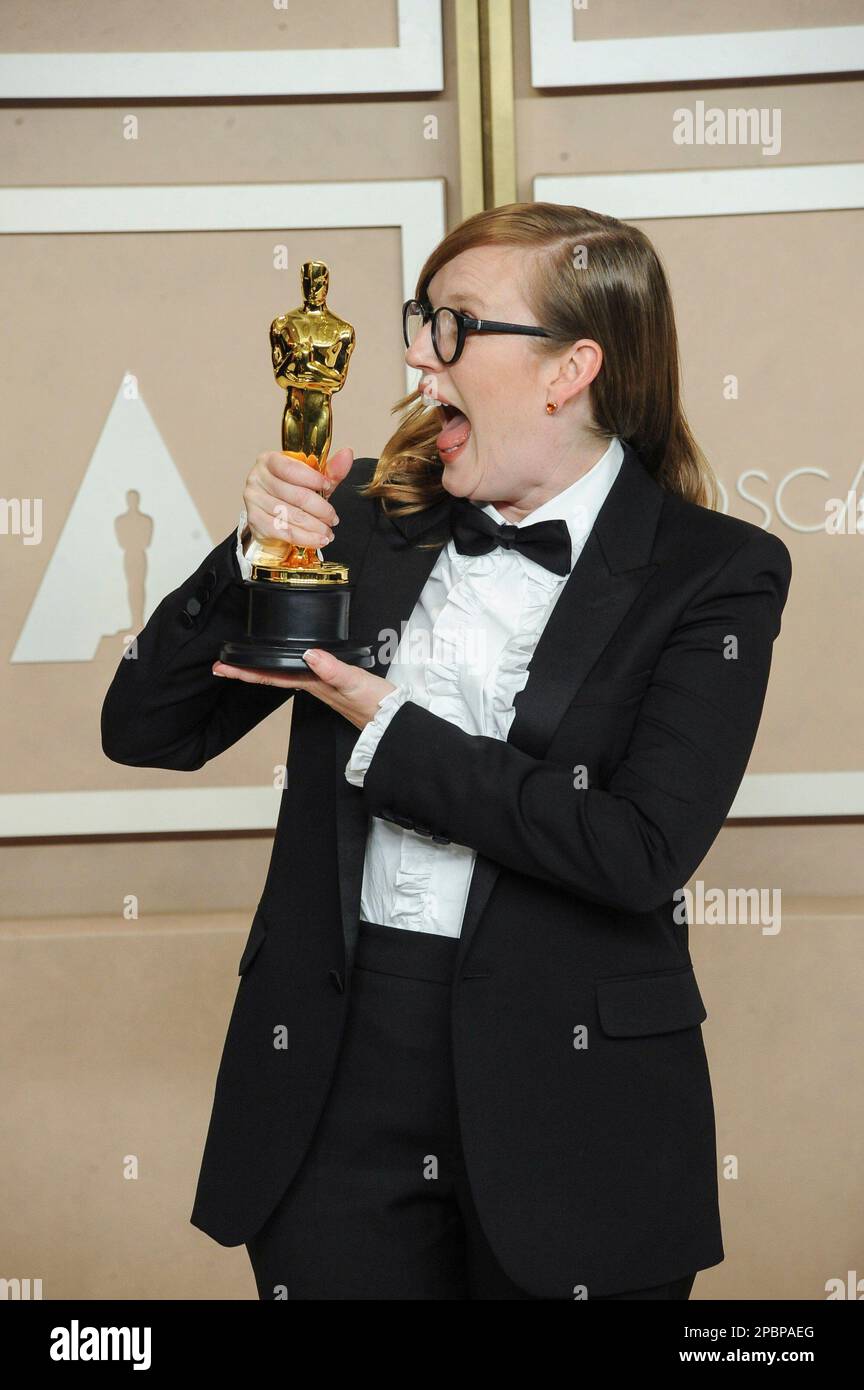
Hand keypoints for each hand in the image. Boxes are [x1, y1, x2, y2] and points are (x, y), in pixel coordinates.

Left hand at [212, 649, 396, 731]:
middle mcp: (311, 686)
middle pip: (269, 676)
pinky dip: (283, 667)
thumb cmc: (376, 705)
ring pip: (281, 676)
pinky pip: (298, 674)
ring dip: (261, 670)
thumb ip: (333, 669)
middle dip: (245, 671)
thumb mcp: (355, 683)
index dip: (244, 672)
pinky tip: (284, 663)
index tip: (221, 668)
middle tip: (220, 664)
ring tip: (243, 663)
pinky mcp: (331, 684)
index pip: (270, 676)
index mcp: (312, 684)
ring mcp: (320, 686)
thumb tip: (308, 653)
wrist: (393, 722)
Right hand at [243, 446, 353, 550]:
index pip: (292, 469)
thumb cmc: (292, 494)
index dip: (313, 479)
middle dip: (321, 510)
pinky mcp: (254, 520)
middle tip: (333, 519)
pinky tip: (317, 540)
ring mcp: (253, 499)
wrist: (272, 517)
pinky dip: (304, 538)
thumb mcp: (313, 481)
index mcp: (270, 460)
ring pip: (291, 516)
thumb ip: (330, 470)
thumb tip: (347, 453)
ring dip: (315, 527)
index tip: (329, 487)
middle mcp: (257, 477)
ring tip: (328, 532)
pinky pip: (283, 531)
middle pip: (296, 495)